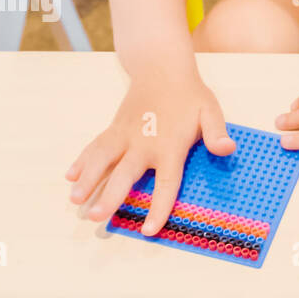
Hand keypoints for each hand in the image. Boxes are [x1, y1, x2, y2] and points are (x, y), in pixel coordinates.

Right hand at [66, 73, 235, 234]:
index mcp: (169, 145)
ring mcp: (124, 135)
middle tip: (95, 216)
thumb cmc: (190, 95)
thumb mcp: (210, 111)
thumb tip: (228, 149)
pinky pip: (95, 146)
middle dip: (109, 195)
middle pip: (124, 174)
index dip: (158, 207)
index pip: (165, 182)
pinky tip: (71, 176)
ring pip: (102, 159)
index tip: (148, 230)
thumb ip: (216, 132)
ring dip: (87, 178)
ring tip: (74, 199)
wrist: (161, 67)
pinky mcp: (113, 128)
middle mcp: (143, 143)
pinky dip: (82, 160)